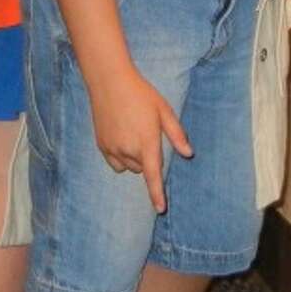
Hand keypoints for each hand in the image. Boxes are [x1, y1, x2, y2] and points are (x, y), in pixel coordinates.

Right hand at [87, 64, 192, 212]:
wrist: (109, 81)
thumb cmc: (141, 94)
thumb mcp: (164, 110)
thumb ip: (176, 134)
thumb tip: (188, 154)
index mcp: (147, 142)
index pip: (153, 175)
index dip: (157, 194)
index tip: (160, 209)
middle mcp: (128, 149)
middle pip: (144, 168)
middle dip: (148, 157)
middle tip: (147, 133)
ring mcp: (112, 149)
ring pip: (129, 167)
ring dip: (135, 158)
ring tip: (133, 131)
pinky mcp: (101, 146)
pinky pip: (116, 163)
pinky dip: (122, 157)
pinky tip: (122, 136)